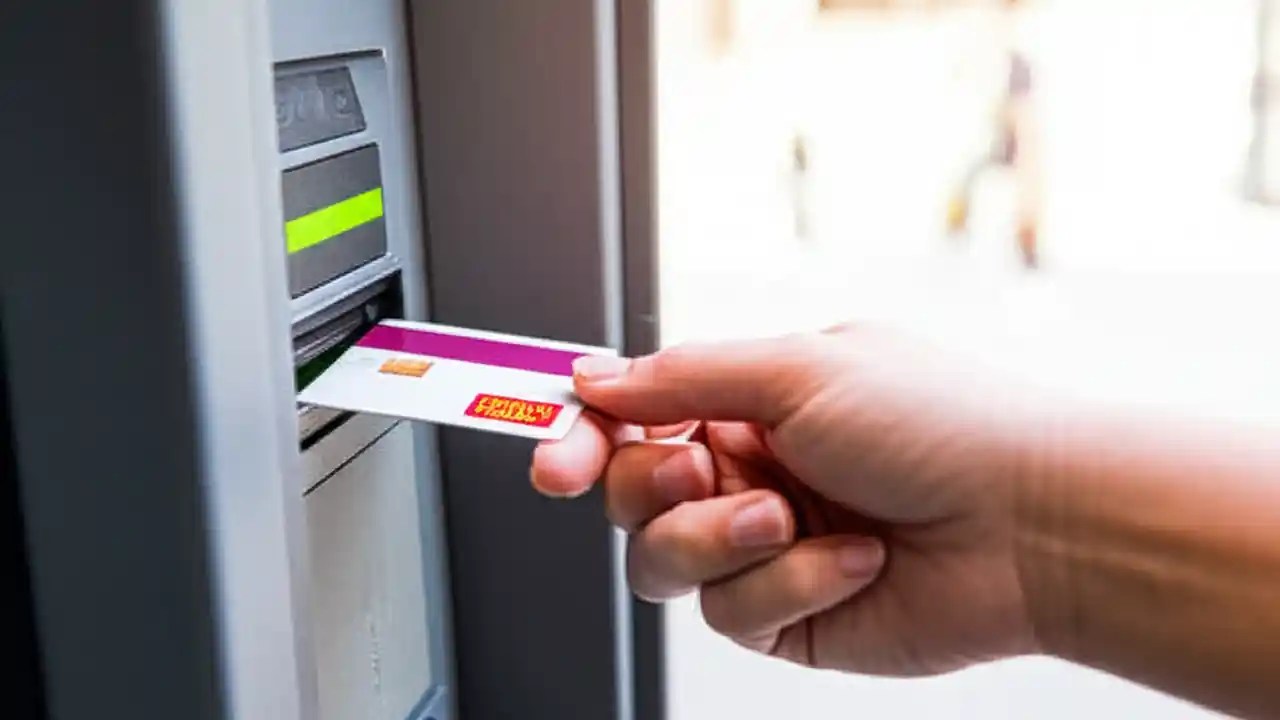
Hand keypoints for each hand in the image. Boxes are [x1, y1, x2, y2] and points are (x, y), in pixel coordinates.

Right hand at [531, 324, 1042, 674]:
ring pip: (662, 559)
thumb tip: (594, 377)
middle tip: (700, 466)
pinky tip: (853, 560)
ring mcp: (764, 546)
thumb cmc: (936, 424)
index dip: (581, 433)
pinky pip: (730, 612)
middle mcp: (748, 471)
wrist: (1031, 524)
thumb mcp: (797, 369)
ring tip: (787, 517)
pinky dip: (789, 583)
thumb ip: (681, 377)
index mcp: (748, 402)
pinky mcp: (787, 615)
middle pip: (630, 491)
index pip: (632, 414)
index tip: (551, 451)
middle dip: (651, 483)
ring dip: (717, 536)